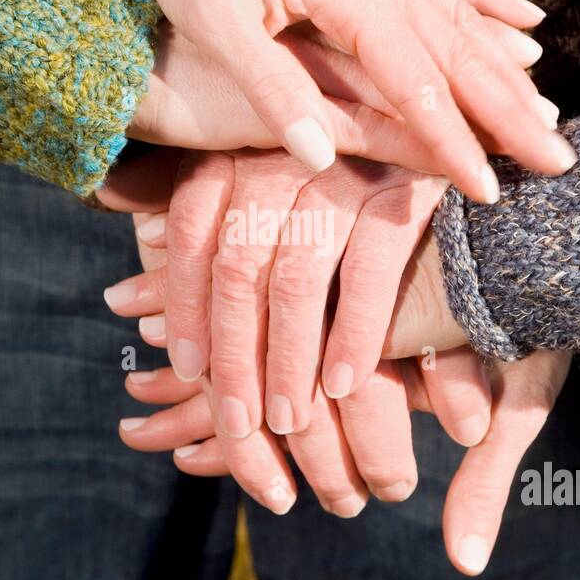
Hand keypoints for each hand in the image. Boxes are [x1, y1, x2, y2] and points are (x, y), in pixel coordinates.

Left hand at [106, 150, 476, 444]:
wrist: (458, 166)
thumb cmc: (341, 211)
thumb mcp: (257, 223)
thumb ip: (194, 256)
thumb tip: (121, 303)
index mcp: (239, 155)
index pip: (192, 235)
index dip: (179, 305)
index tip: (184, 369)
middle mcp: (285, 156)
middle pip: (237, 267)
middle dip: (234, 356)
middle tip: (237, 423)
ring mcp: (346, 170)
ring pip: (294, 278)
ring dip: (287, 359)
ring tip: (285, 420)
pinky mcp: (405, 190)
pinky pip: (366, 273)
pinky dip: (350, 334)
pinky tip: (340, 385)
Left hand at [142, 0, 576, 199]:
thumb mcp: (216, 24)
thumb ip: (271, 87)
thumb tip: (320, 157)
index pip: (415, 81)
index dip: (454, 139)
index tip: (490, 189)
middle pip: (460, 53)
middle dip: (512, 112)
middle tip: (558, 163)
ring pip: (466, 22)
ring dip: (512, 72)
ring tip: (553, 116)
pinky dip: (492, 5)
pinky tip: (530, 25)